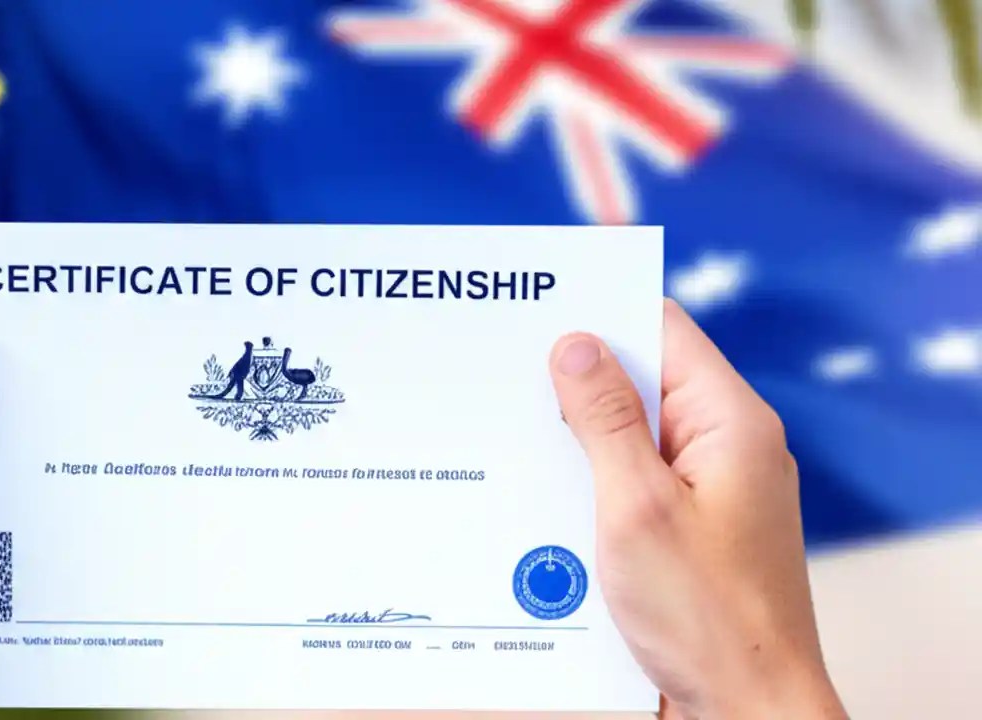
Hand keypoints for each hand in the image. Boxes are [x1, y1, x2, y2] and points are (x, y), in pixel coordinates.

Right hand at [548, 300, 846, 719]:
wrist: (746, 711)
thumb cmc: (706, 619)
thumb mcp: (637, 507)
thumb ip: (606, 420)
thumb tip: (577, 344)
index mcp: (730, 423)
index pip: (665, 329)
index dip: (603, 309)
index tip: (540, 304)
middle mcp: (728, 445)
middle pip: (646, 379)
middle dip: (579, 378)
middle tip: (507, 374)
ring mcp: (713, 489)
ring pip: (635, 433)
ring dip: (582, 436)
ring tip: (517, 436)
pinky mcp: (693, 528)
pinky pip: (637, 479)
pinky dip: (594, 479)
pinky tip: (548, 494)